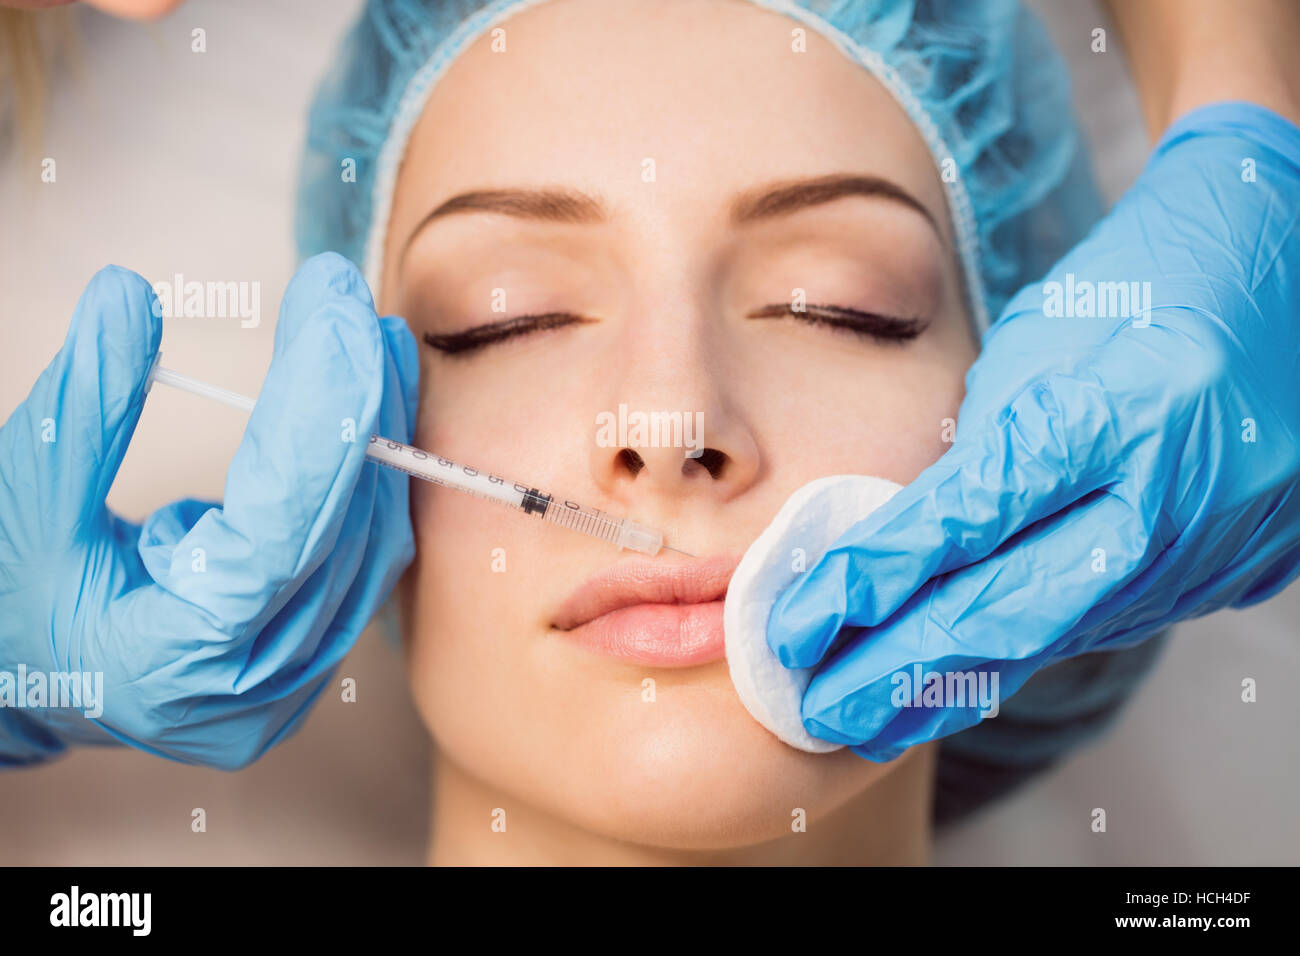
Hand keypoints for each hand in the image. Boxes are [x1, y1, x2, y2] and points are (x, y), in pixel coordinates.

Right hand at [0, 252, 417, 769]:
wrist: (22, 689)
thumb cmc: (8, 609)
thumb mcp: (19, 509)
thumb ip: (78, 411)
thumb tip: (125, 295)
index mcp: (175, 660)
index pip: (283, 527)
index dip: (318, 410)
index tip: (331, 307)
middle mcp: (255, 684)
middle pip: (345, 530)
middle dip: (359, 404)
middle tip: (350, 304)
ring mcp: (291, 680)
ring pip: (371, 543)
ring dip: (378, 432)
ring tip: (373, 339)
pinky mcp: (307, 654)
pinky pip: (362, 556)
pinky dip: (366, 475)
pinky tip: (367, 405)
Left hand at [766, 102, 1299, 759]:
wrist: (1292, 270)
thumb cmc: (1147, 280)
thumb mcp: (1043, 345)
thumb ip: (980, 453)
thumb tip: (906, 543)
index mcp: (1116, 413)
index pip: (966, 521)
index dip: (871, 583)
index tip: (795, 624)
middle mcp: (1171, 500)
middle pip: (1009, 612)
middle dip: (898, 672)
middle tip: (816, 712)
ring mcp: (1209, 548)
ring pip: (1055, 636)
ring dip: (953, 682)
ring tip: (871, 715)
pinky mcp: (1227, 571)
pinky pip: (1101, 624)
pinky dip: (1021, 651)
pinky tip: (961, 678)